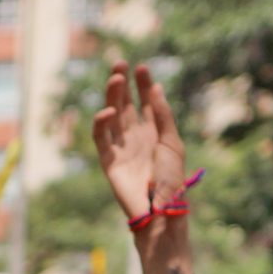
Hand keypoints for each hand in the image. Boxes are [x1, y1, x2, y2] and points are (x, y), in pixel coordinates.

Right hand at [91, 62, 190, 273]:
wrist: (161, 210)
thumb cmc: (172, 180)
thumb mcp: (172, 143)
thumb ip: (162, 116)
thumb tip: (156, 88)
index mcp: (154, 133)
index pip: (145, 102)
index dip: (142, 84)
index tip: (141, 66)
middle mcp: (135, 137)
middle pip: (125, 104)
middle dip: (122, 84)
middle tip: (120, 64)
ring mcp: (121, 147)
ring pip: (112, 116)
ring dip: (112, 96)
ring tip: (116, 78)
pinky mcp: (108, 160)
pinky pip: (101, 138)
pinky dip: (101, 122)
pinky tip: (110, 110)